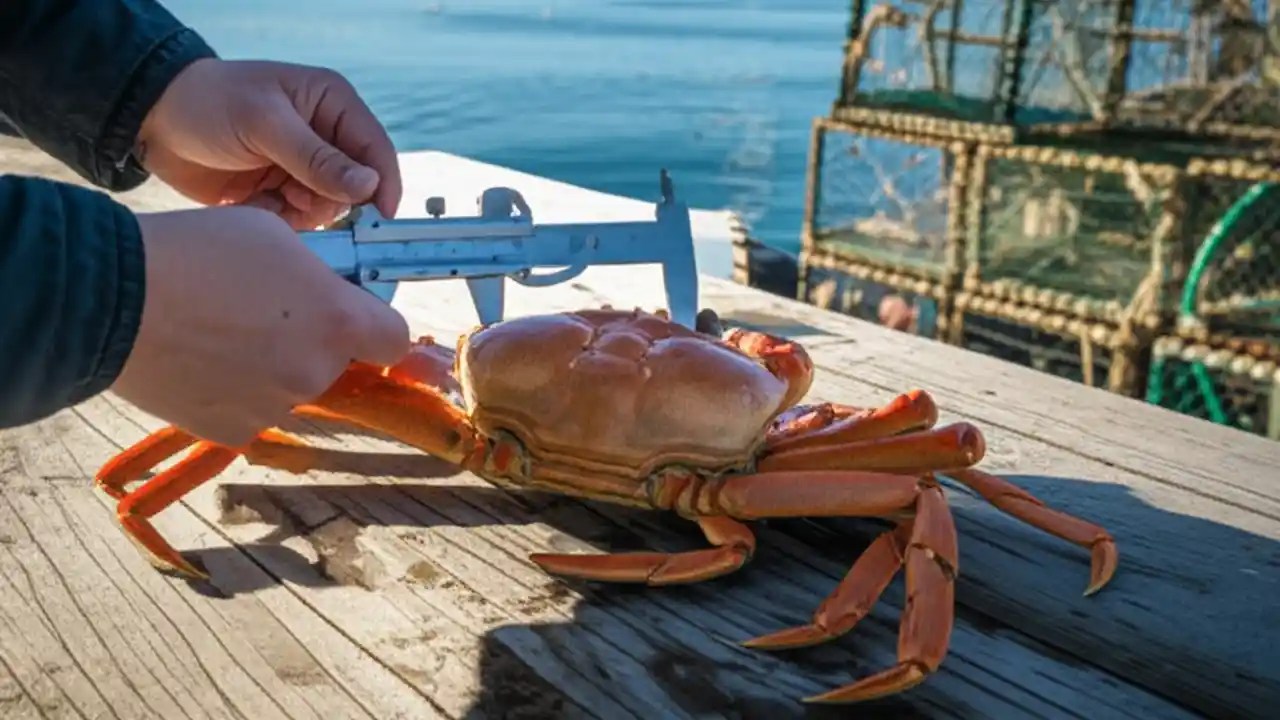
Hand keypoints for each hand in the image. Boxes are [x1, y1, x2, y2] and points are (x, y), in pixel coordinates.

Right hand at [110, 205, 410, 445]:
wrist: (113, 299)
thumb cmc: (197, 251)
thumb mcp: (274, 235)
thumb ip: (315, 271)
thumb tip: (325, 288)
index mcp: (338, 320)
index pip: (394, 340)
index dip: (377, 328)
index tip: (356, 318)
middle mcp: (315, 371)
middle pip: (334, 362)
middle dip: (312, 342)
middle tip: (262, 314)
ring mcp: (275, 406)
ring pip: (289, 386)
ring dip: (270, 368)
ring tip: (219, 334)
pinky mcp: (233, 430)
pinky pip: (249, 410)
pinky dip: (233, 393)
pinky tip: (200, 362)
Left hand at [136, 58, 400, 229]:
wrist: (153, 123)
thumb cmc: (209, 103)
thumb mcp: (264, 124)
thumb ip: (317, 158)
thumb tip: (369, 186)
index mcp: (332, 104)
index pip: (375, 149)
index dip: (383, 184)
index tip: (379, 217)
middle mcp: (325, 136)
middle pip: (356, 187)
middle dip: (328, 200)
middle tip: (293, 196)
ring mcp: (303, 166)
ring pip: (328, 208)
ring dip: (301, 213)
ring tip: (267, 199)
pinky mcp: (281, 191)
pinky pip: (299, 220)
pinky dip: (280, 221)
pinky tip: (252, 205)